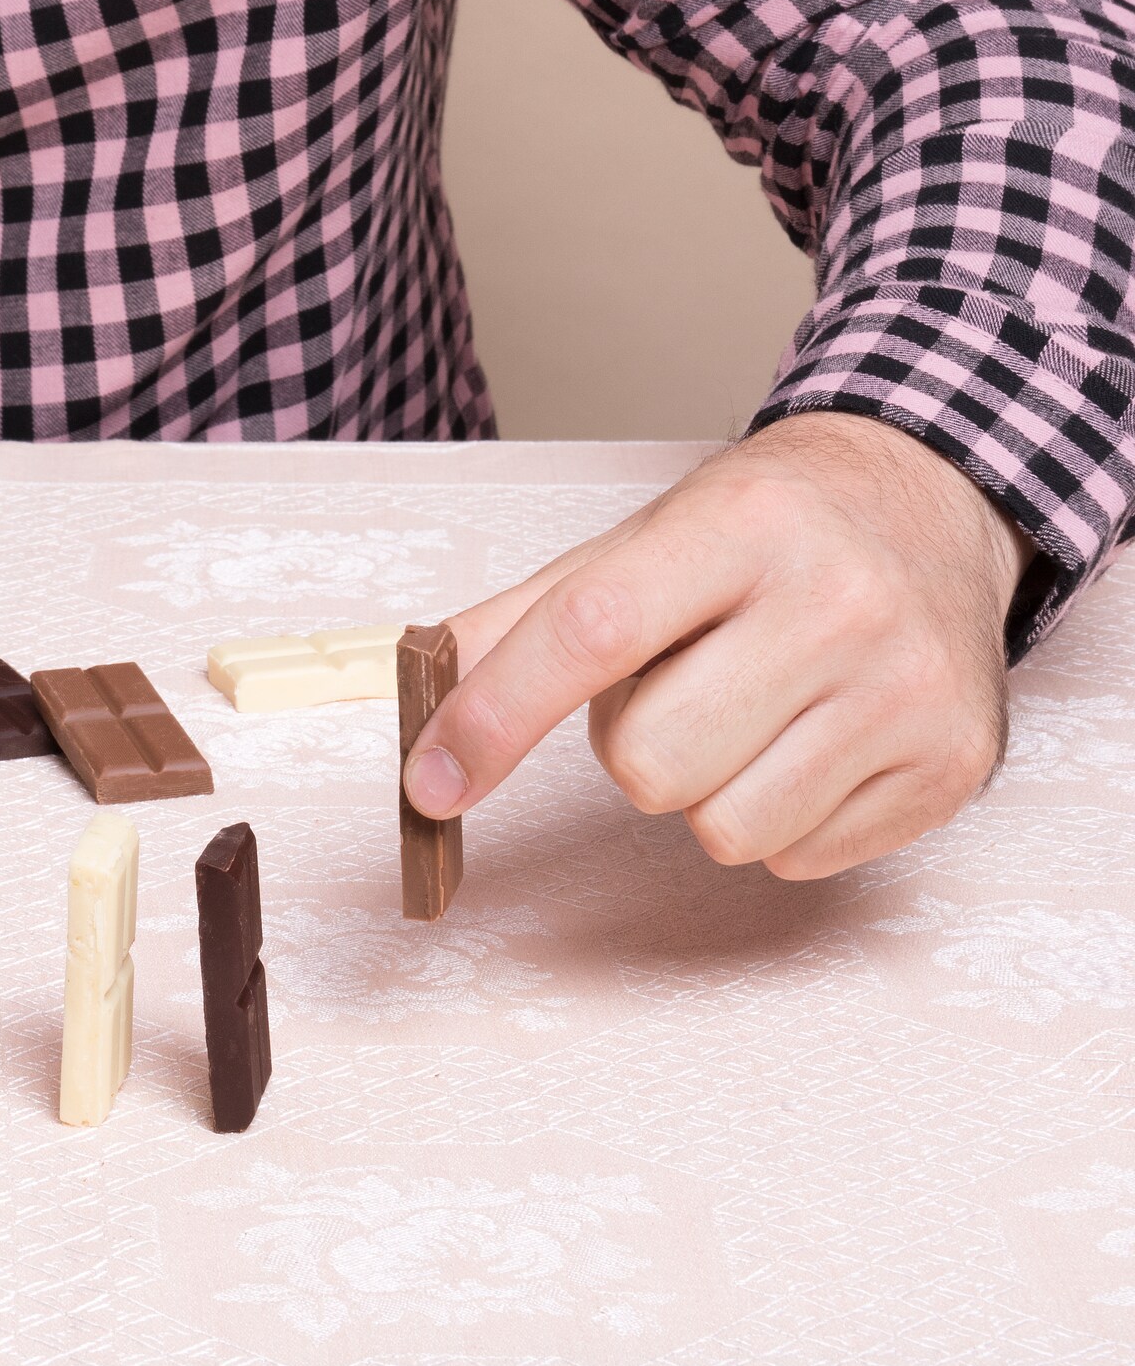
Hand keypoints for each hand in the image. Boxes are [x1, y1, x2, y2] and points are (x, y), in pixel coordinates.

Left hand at [401, 413, 1034, 878]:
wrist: (929, 505)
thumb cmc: (769, 526)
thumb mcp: (644, 537)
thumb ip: (526, 615)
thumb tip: (414, 682)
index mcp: (741, 524)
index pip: (591, 630)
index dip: (496, 715)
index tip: (432, 781)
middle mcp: (837, 600)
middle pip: (649, 761)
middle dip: (630, 744)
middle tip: (676, 685)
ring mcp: (904, 690)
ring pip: (722, 830)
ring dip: (704, 790)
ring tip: (744, 710)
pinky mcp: (951, 768)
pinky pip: (798, 860)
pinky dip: (779, 818)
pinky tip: (810, 740)